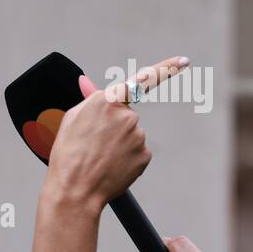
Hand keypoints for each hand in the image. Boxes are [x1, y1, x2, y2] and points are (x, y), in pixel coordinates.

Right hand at [46, 56, 187, 210]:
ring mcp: (138, 136)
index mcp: (107, 101)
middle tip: (94, 145)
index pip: (142, 79)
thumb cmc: (68, 154)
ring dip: (119, 144)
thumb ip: (89, 99)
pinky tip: (111, 166)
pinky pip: (137, 151)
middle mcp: (128, 115)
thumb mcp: (72, 119)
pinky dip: (127, 158)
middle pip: (127, 116)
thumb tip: (87, 81)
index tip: (183, 61)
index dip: (166, 68)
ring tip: (99, 157)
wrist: (75, 190)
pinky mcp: (145, 155)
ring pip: (132, 135)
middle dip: (114, 128)